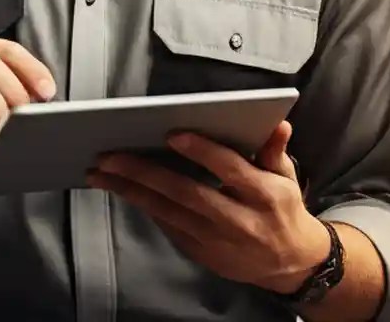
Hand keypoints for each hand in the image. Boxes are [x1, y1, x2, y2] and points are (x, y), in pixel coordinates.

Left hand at [88, 121, 328, 293]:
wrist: (290, 264)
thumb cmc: (282, 208)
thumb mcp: (286, 177)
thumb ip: (274, 150)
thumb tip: (278, 124)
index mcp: (264, 195)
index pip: (230, 170)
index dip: (201, 152)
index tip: (171, 134)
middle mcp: (238, 220)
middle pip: (186, 193)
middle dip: (143, 173)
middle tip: (108, 155)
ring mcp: (216, 241)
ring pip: (167, 212)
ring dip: (130, 191)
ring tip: (99, 173)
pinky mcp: (201, 254)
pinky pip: (166, 226)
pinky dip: (143, 206)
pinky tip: (121, 189)